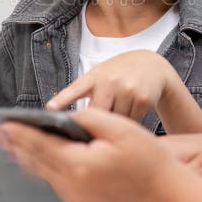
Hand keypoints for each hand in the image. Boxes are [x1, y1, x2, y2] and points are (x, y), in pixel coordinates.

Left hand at [0, 107, 183, 201]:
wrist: (170, 199)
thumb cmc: (151, 164)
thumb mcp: (122, 128)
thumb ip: (91, 118)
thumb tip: (69, 118)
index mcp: (80, 165)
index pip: (40, 145)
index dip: (20, 133)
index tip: (4, 125)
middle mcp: (74, 188)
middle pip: (38, 163)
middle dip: (18, 147)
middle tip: (1, 135)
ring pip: (48, 177)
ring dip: (33, 161)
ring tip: (19, 147)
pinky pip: (61, 188)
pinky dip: (50, 174)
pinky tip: (48, 165)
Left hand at [46, 50, 177, 120]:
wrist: (151, 65)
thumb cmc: (117, 74)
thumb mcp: (98, 75)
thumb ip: (82, 92)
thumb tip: (63, 115)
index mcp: (95, 77)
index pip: (76, 89)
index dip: (63, 99)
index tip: (50, 108)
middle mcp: (111, 82)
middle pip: (97, 113)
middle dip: (94, 125)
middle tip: (92, 135)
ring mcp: (128, 90)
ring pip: (115, 122)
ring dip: (113, 128)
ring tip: (114, 122)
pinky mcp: (143, 100)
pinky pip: (131, 123)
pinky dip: (127, 126)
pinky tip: (129, 119)